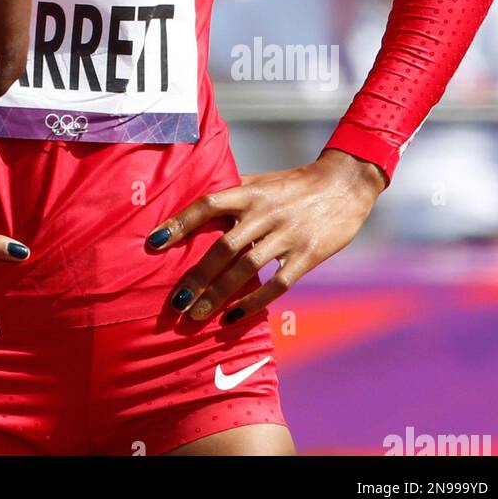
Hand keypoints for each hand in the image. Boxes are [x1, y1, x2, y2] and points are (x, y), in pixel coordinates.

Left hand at [146, 148, 386, 323]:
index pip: (207, 204)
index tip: (153, 241)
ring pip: (246, 269)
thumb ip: (231, 192)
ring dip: (218, 295)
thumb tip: (191, 200)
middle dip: (196, 276)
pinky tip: (233, 317)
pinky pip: (278, 283)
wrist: (344, 183)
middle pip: (223, 247)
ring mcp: (287, 234)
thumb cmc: (294, 184)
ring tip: (195, 314)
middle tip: (175, 300)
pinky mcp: (308, 254)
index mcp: (249, 192)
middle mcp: (264, 212)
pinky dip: (254, 302)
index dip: (179, 222)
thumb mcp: (261, 181)